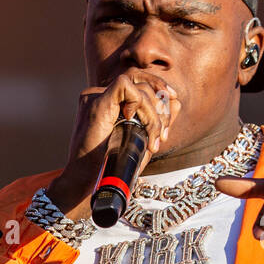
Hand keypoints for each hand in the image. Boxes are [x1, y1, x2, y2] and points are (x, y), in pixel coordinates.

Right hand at [47, 68, 181, 219]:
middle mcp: (99, 95)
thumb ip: (158, 120)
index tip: (166, 121)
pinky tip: (135, 123)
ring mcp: (95, 96)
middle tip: (161, 135)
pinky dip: (139, 103)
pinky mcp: (96, 102)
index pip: (139, 84)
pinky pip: (125, 86)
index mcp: (108, 102)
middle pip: (141, 82)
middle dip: (160, 108)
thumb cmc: (112, 165)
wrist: (87, 181)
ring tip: (152, 139)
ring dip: (153, 113)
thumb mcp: (142, 140)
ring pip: (137, 85)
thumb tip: (176, 101)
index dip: (159, 96)